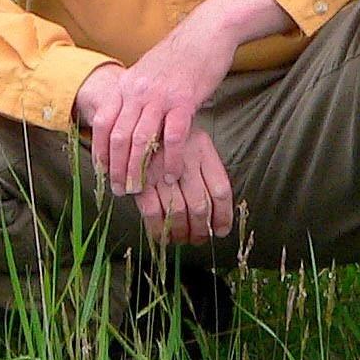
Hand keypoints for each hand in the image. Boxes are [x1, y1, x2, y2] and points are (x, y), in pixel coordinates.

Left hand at [71, 21, 232, 195]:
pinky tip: (172, 175)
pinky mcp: (184, 101)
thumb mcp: (148, 71)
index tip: (102, 171)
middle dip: (116, 167)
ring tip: (139, 189)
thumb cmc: (180, 54)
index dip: (99, 150)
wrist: (207, 32)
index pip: (103, 122)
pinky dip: (171, 160)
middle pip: (119, 136)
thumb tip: (128, 119)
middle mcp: (138, 90)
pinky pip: (173, 137)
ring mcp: (160, 96)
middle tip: (120, 190)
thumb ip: (136, 94)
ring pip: (141, 140)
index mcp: (127, 84)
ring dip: (138, 170)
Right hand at [129, 127, 233, 244]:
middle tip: (200, 238)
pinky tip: (164, 236)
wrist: (136, 120)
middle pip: (200, 206)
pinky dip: (159, 230)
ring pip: (177, 212)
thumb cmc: (169, 135)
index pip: (220, 190)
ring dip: (182, 233)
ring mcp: (160, 168)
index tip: (221, 230)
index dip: (223, 216)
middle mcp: (183, 158)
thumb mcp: (195, 142)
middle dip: (201, 230)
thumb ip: (207, 170)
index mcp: (202, 148)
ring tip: (184, 239)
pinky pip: (152, 213)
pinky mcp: (139, 178)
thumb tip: (217, 213)